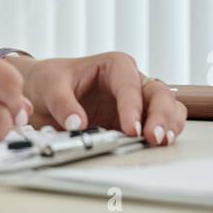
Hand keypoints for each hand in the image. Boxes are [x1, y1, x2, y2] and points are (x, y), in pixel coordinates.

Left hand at [19, 52, 185, 146]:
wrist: (43, 91)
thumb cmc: (51, 80)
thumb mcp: (50, 85)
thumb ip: (62, 103)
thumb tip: (77, 125)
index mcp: (114, 65)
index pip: (129, 84)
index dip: (132, 107)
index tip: (130, 130)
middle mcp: (131, 81)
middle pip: (159, 93)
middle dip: (160, 115)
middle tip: (152, 138)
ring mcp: (137, 101)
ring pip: (168, 107)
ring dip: (168, 125)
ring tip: (159, 143)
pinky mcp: (136, 120)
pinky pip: (161, 123)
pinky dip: (165, 133)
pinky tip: (158, 146)